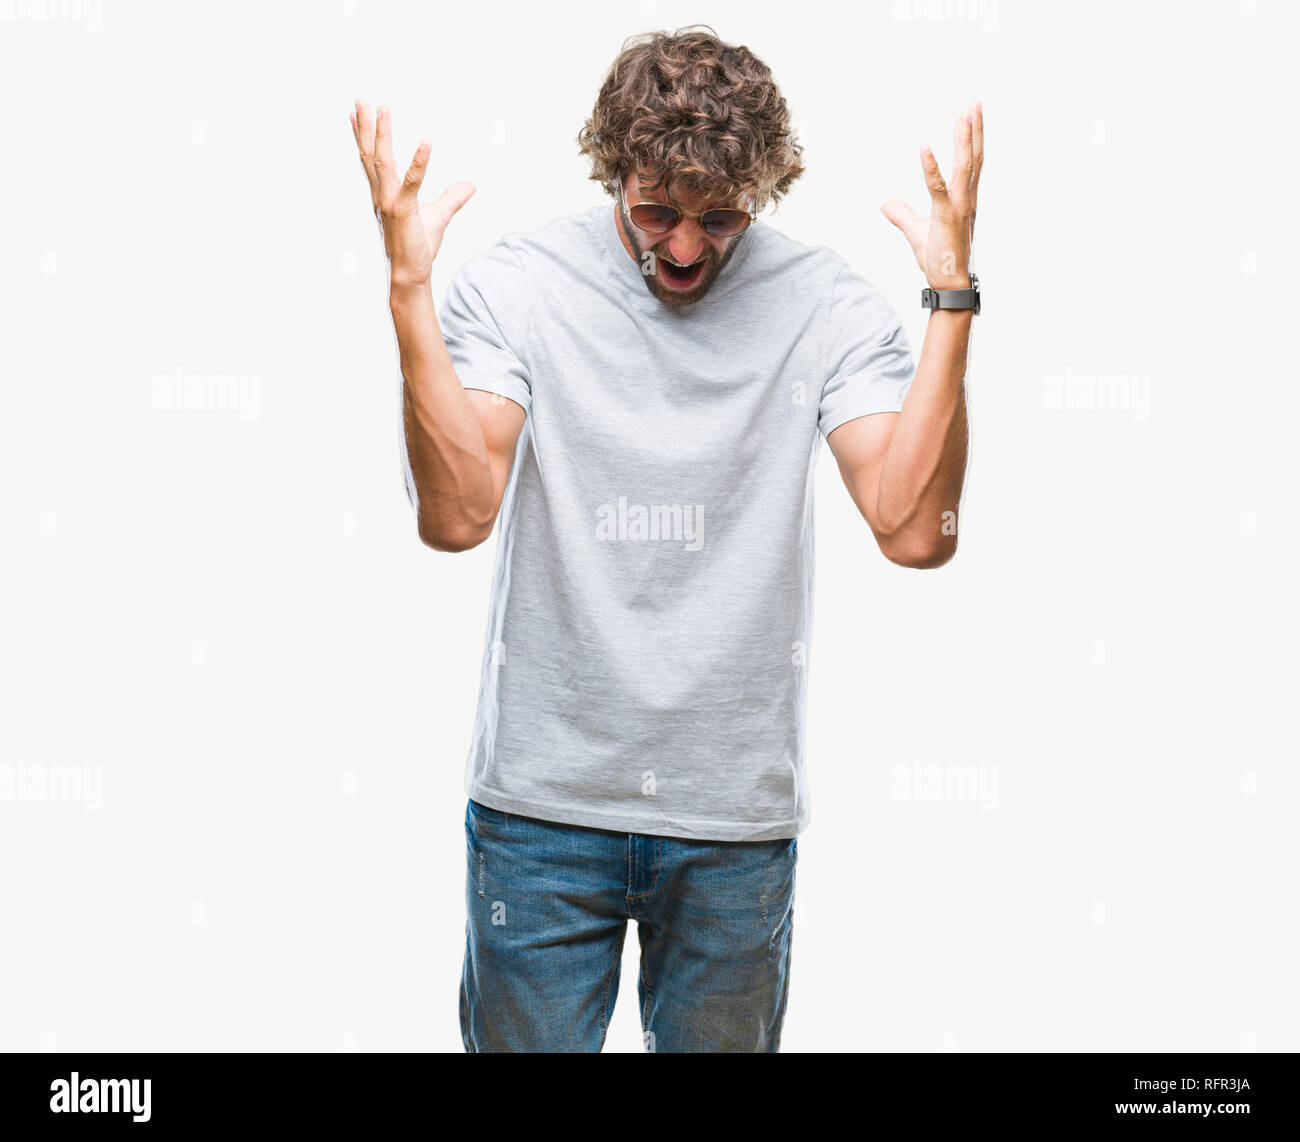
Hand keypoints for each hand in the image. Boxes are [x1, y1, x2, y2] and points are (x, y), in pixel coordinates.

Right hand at [350, 99, 475, 286]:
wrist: (411, 274)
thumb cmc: (419, 248)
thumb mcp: (439, 217)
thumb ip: (453, 198)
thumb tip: (471, 186)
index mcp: (384, 195)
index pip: (370, 161)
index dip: (362, 137)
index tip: (355, 114)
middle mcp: (382, 196)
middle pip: (370, 155)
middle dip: (365, 127)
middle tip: (361, 100)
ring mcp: (389, 203)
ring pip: (382, 162)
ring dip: (382, 134)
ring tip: (381, 109)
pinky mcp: (403, 211)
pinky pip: (412, 182)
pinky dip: (420, 162)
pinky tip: (426, 142)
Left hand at [882, 101, 982, 290]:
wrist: (948, 284)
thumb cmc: (938, 259)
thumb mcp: (917, 233)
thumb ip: (902, 215)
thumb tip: (885, 204)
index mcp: (965, 200)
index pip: (972, 164)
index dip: (973, 140)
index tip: (972, 116)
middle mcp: (967, 199)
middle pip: (974, 158)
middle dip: (975, 130)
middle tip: (976, 103)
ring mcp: (959, 207)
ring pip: (964, 167)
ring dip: (964, 140)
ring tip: (964, 114)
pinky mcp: (946, 216)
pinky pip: (937, 188)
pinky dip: (930, 167)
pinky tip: (923, 147)